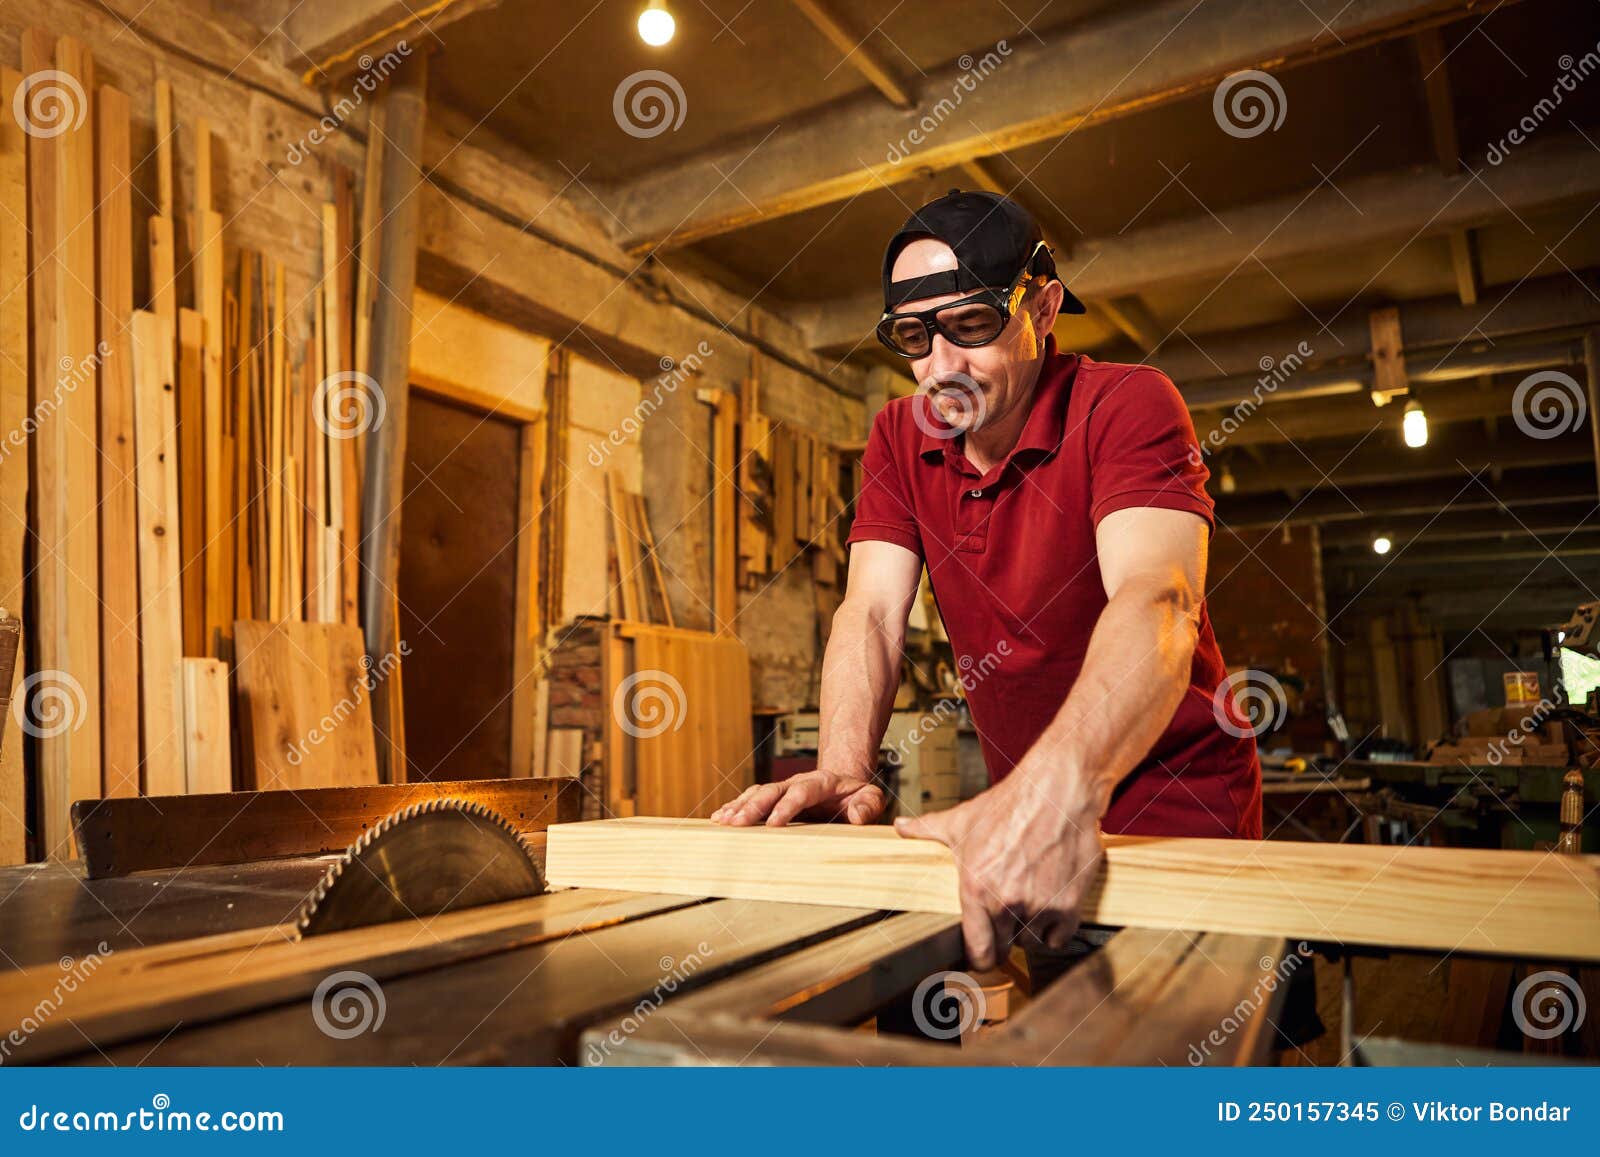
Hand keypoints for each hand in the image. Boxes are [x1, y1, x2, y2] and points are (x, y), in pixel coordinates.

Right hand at [711, 770, 886, 826]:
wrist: (844, 786)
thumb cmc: (857, 797)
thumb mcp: (871, 798)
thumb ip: (868, 805)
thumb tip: (856, 815)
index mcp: (822, 782)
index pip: (802, 791)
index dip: (787, 806)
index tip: (774, 824)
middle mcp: (797, 782)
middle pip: (772, 790)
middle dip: (754, 807)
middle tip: (738, 823)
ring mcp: (783, 789)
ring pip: (758, 793)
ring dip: (740, 806)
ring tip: (723, 821)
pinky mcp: (774, 798)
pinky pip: (751, 799)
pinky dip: (735, 807)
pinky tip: (719, 818)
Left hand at [895, 775, 1103, 969]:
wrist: (1057, 791)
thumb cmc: (1009, 805)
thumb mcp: (962, 820)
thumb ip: (927, 830)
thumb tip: (900, 827)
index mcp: (977, 890)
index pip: (978, 951)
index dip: (978, 958)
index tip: (980, 954)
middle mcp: (1007, 903)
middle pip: (1005, 950)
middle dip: (1003, 942)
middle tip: (1004, 924)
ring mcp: (1041, 906)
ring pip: (1033, 941)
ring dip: (1029, 930)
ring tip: (1027, 903)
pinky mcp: (1069, 904)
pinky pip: (1060, 935)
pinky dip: (1056, 927)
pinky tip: (1050, 905)